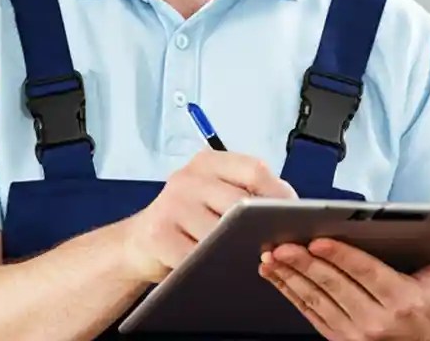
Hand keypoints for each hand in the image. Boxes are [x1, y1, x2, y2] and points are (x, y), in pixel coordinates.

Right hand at [122, 150, 295, 282]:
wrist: (138, 244)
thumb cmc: (186, 221)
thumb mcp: (212, 196)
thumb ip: (245, 193)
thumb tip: (291, 210)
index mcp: (206, 163)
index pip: (254, 169)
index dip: (279, 194)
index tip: (291, 215)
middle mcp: (187, 179)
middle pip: (241, 203)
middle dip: (261, 227)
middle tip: (271, 244)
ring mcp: (171, 205)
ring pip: (223, 233)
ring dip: (236, 250)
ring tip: (239, 256)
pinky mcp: (159, 235)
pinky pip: (200, 256)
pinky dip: (213, 266)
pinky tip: (215, 267)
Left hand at [259, 233, 429, 339]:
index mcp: (402, 300)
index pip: (365, 273)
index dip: (340, 256)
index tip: (317, 240)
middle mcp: (376, 319)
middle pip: (333, 285)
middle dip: (303, 263)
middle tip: (280, 243)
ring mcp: (354, 331)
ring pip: (315, 298)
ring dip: (289, 276)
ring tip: (269, 255)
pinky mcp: (338, 337)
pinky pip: (308, 312)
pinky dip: (288, 292)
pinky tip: (273, 273)